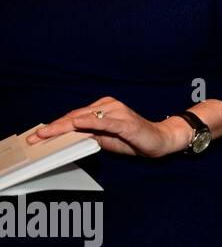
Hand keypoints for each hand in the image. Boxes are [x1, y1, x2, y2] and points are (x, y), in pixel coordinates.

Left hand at [27, 97, 190, 156]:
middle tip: (35, 136)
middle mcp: (109, 106)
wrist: (161, 140)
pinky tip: (76, 124)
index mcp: (103, 108)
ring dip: (64, 126)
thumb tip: (67, 138)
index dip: (55, 126)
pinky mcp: (125, 122)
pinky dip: (88, 123)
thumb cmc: (134, 139)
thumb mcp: (106, 139)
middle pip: (75, 116)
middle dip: (53, 127)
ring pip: (85, 118)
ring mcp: (117, 112)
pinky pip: (104, 122)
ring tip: (47, 133)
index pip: (74, 117)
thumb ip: (88, 136)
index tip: (38, 135)